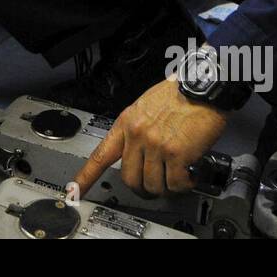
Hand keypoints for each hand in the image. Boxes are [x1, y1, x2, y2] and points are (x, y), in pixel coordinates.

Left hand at [72, 78, 226, 197]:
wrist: (201, 85)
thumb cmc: (178, 95)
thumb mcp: (144, 107)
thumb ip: (136, 130)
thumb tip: (137, 153)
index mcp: (126, 123)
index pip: (101, 156)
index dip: (86, 177)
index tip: (75, 191)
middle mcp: (138, 135)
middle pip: (130, 179)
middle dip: (142, 188)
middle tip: (154, 187)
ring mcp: (156, 146)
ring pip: (153, 185)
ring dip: (166, 187)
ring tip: (176, 177)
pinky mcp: (177, 154)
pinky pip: (176, 184)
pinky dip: (184, 184)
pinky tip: (189, 175)